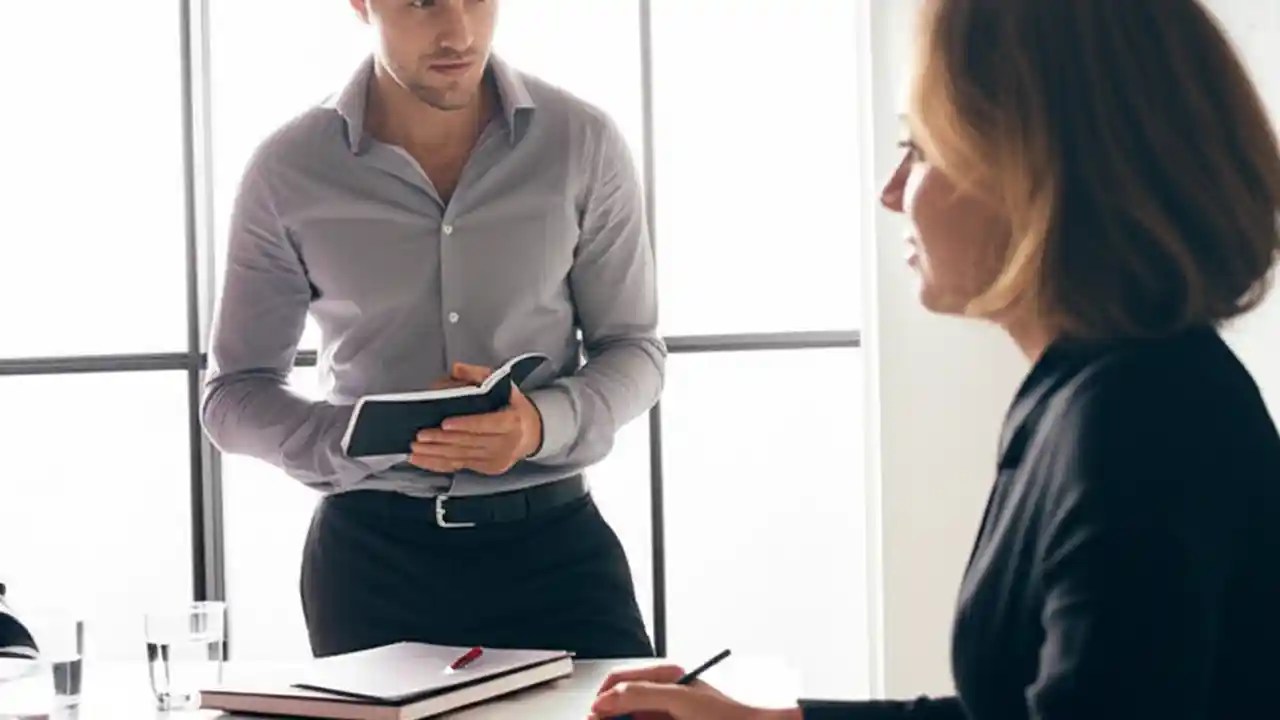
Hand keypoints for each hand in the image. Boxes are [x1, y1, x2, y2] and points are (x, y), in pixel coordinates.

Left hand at [408, 362, 542, 475]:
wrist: (531, 433)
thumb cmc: (512, 406)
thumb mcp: (504, 385)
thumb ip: (478, 374)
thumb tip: (456, 369)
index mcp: (512, 421)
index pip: (486, 424)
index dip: (465, 424)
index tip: (445, 423)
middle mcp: (505, 444)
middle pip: (469, 442)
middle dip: (442, 440)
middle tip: (421, 436)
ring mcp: (495, 459)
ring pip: (461, 457)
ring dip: (435, 453)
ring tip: (415, 448)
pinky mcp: (486, 469)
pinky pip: (458, 467)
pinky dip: (437, 464)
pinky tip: (420, 460)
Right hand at [588, 664, 801, 719]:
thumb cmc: (725, 714)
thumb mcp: (678, 699)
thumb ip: (641, 694)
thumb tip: (606, 699)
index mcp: (663, 677)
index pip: (619, 681)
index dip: (602, 698)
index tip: (594, 716)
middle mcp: (662, 694)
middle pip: (621, 703)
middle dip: (609, 715)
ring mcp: (665, 713)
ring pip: (631, 718)